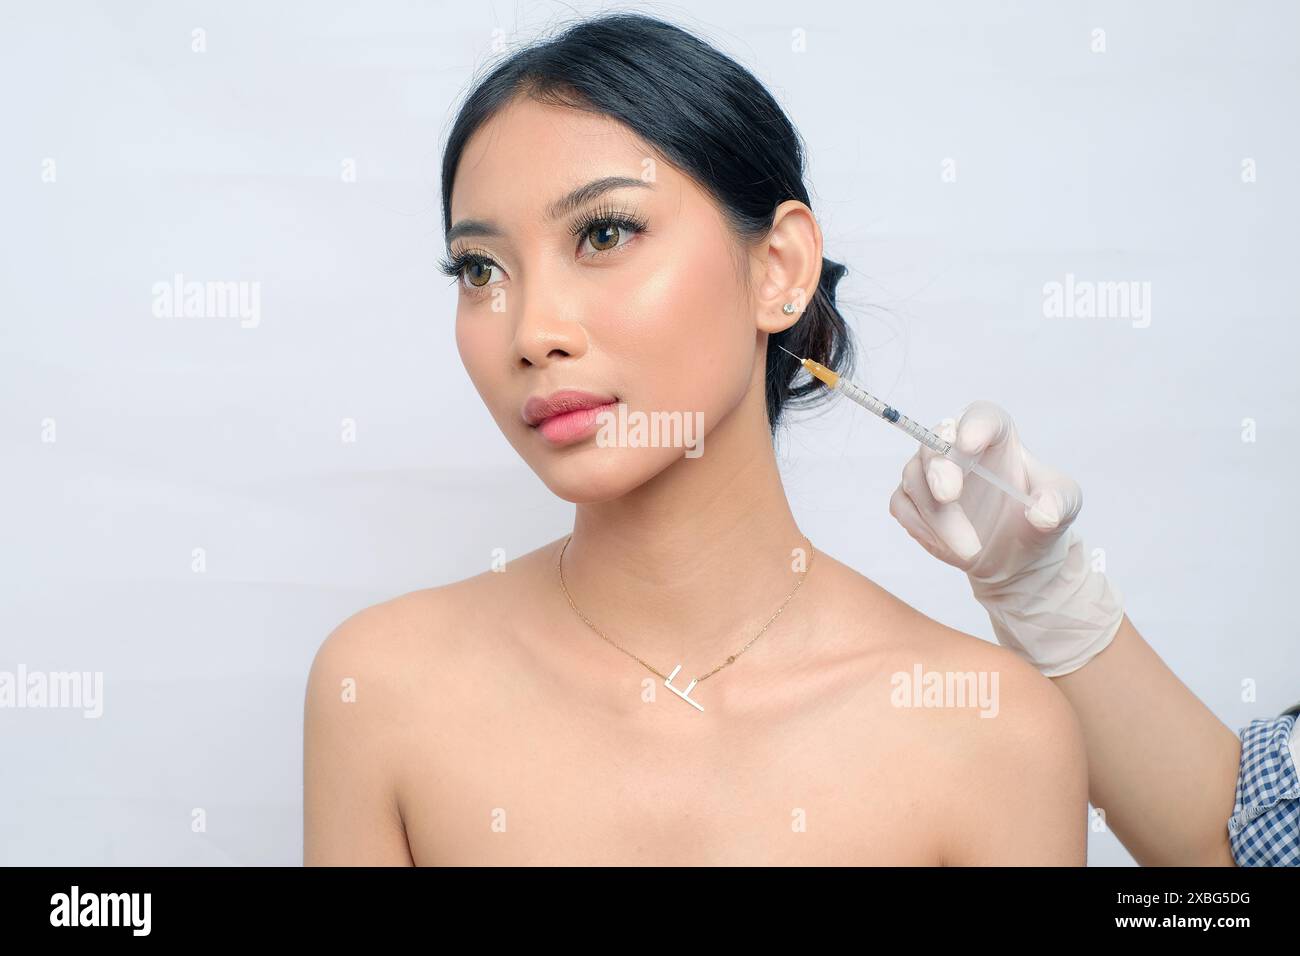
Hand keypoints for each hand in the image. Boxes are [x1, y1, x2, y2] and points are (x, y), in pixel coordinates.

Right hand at [888, 400, 1124, 676]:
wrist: (1017, 553)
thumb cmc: (1040, 515)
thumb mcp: (1065, 506)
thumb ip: (1058, 504)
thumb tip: (1043, 513)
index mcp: (996, 435)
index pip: (981, 416)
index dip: (973, 426)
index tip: (970, 444)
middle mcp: (958, 447)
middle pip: (934, 442)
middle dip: (938, 468)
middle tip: (949, 496)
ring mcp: (931, 472)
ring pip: (915, 479)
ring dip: (938, 517)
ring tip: (970, 549)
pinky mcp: (913, 499)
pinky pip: (902, 504)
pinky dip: (922, 527)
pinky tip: (948, 546)